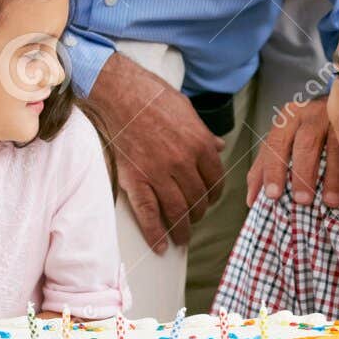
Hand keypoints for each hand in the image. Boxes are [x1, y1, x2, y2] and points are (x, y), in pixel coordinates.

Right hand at [89, 54, 224, 252]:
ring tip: (182, 238)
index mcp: (200, 144)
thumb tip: (219, 147)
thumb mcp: (187, 110)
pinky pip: (148, 214)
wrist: (119, 92)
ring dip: (182, 229)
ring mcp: (159, 173)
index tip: (210, 201)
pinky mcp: (136, 179)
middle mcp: (183, 162)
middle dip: (199, 213)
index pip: (215, 180)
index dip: (214, 195)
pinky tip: (161, 246)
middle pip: (198, 200)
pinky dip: (155, 234)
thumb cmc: (152, 95)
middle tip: (195, 218)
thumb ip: (204, 134)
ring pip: (178, 211)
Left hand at [246, 97, 338, 206]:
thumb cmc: (308, 131)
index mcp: (288, 118)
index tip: (273, 195)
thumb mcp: (285, 142)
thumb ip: (267, 166)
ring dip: (331, 177)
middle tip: (301, 200)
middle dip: (302, 172)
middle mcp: (310, 114)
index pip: (275, 143)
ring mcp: (336, 118)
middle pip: (304, 142)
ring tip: (329, 201)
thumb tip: (252, 200)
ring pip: (333, 146)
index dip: (272, 170)